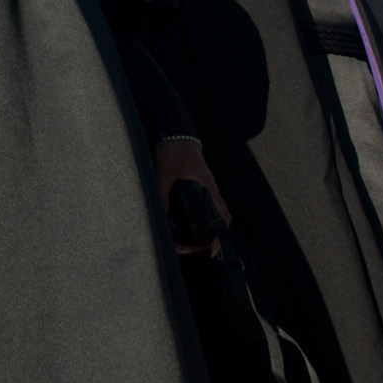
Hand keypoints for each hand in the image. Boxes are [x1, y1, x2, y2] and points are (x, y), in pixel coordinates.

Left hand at [156, 139, 230, 253]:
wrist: (177, 133)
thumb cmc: (174, 151)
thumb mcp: (165, 173)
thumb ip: (162, 194)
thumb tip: (159, 216)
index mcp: (208, 188)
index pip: (223, 216)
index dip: (221, 235)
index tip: (213, 250)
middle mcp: (211, 190)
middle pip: (221, 220)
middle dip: (211, 238)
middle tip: (193, 249)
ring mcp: (207, 188)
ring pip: (214, 214)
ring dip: (207, 230)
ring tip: (190, 243)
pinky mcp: (200, 185)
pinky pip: (206, 206)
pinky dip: (202, 219)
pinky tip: (189, 225)